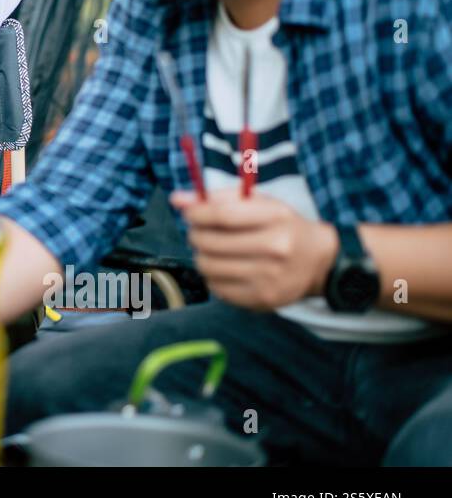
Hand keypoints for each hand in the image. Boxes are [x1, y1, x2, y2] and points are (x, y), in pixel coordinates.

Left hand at [171, 188, 337, 310]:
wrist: (320, 262)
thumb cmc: (282, 226)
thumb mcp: (261, 203)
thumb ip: (218, 198)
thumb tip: (177, 199)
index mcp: (276, 219)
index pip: (222, 215)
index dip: (197, 213)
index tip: (189, 212)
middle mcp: (275, 250)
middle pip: (211, 243)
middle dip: (195, 234)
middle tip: (199, 231)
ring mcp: (269, 278)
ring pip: (208, 267)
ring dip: (201, 256)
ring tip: (212, 250)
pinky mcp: (262, 300)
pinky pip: (217, 288)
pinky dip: (213, 276)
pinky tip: (224, 268)